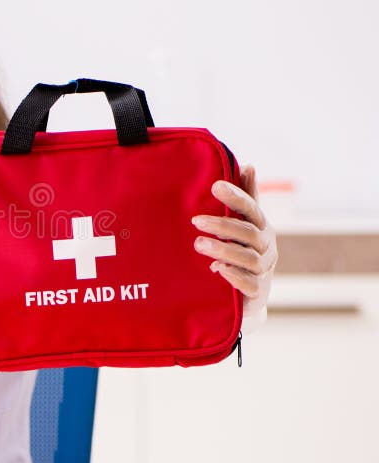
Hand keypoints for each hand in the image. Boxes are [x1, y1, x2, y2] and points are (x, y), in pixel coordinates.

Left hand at [190, 164, 277, 327]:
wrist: (248, 298)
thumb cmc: (244, 252)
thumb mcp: (245, 224)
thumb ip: (246, 198)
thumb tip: (248, 164)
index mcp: (262, 228)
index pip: (251, 209)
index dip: (236, 197)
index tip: (215, 186)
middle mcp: (267, 248)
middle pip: (248, 234)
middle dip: (223, 226)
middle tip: (195, 221)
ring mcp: (264, 271)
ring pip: (248, 259)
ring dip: (223, 250)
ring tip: (198, 244)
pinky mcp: (257, 293)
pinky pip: (249, 284)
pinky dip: (234, 276)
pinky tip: (216, 269)